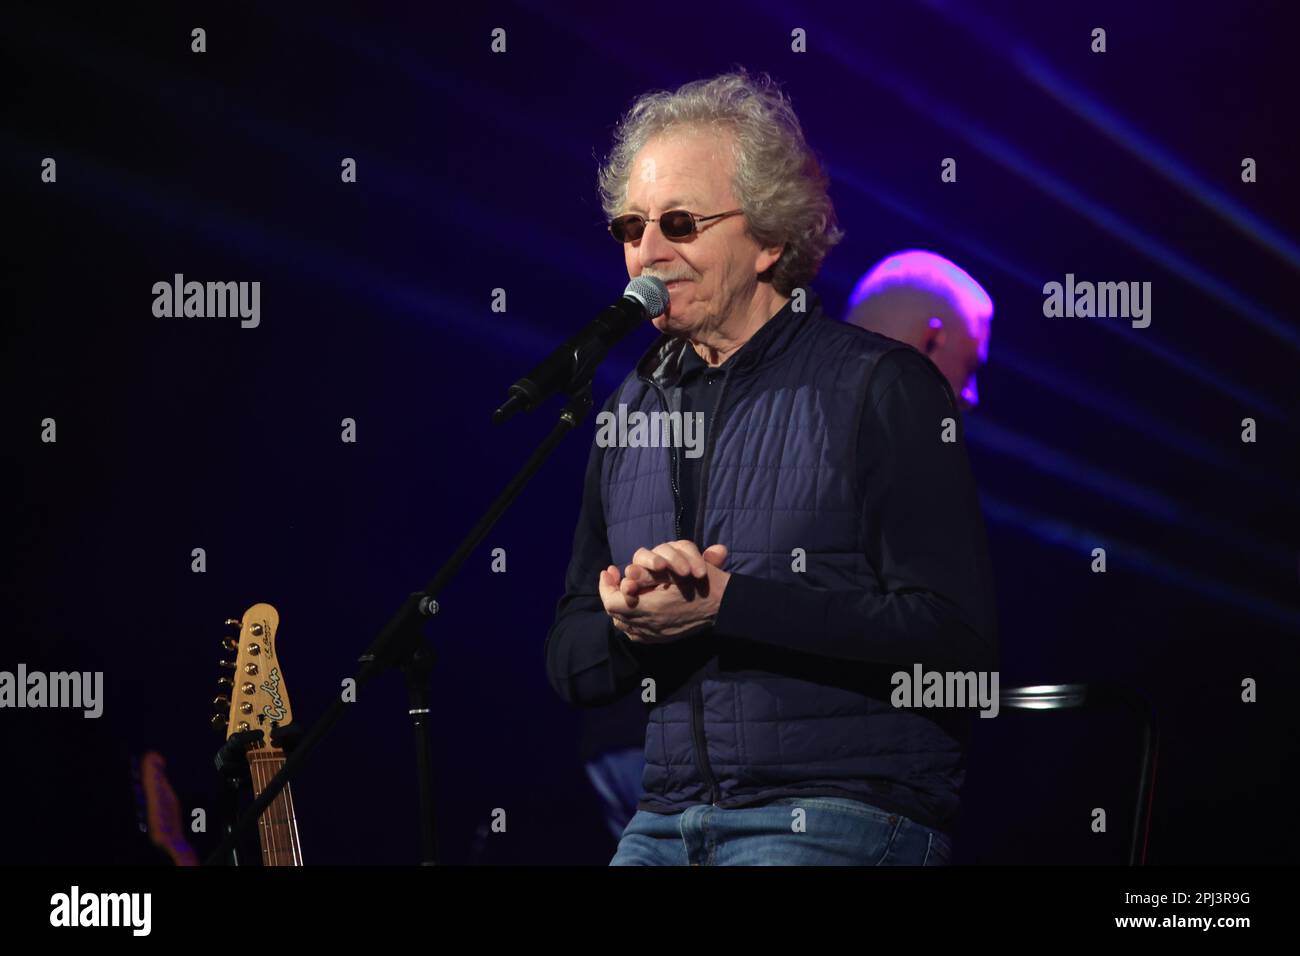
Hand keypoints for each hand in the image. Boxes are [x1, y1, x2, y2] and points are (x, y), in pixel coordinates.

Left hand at [597, 541, 729, 643]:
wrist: (722, 605)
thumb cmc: (699, 583)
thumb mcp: (673, 572)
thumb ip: (646, 574)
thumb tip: (627, 573)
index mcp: (649, 608)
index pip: (612, 602)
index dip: (606, 586)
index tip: (608, 571)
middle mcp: (648, 626)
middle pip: (615, 614)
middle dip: (611, 595)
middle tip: (614, 578)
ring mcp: (654, 635)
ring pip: (624, 625)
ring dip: (619, 608)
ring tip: (623, 591)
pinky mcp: (661, 639)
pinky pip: (636, 633)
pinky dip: (630, 620)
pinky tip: (636, 607)